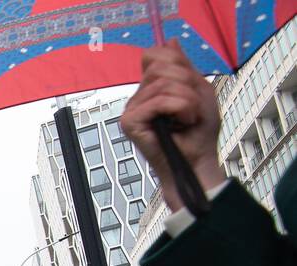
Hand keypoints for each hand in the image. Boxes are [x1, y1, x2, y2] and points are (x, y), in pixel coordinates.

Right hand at [119, 41, 225, 212]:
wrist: (197, 161)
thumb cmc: (199, 133)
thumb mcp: (198, 90)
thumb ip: (183, 66)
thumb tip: (169, 40)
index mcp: (150, 90)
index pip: (155, 56)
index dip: (177, 62)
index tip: (190, 85)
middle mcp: (137, 99)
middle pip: (160, 66)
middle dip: (186, 82)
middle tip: (192, 106)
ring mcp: (131, 111)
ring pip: (162, 83)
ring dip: (187, 99)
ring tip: (189, 117)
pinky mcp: (130, 123)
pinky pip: (159, 100)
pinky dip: (180, 108)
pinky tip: (182, 122)